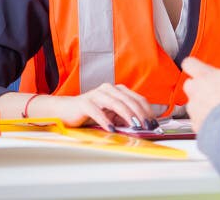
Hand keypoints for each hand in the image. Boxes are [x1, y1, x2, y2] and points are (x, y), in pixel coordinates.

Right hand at [38, 83, 156, 129]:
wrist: (65, 111)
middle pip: (129, 100)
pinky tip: (112, 129)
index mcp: (117, 90)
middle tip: (147, 126)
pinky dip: (106, 121)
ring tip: (135, 126)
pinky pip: (97, 111)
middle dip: (140, 114)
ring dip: (128, 116)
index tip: (154, 122)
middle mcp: (108, 89)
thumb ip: (124, 117)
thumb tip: (141, 126)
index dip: (147, 110)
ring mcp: (96, 94)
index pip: (137, 98)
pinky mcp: (85, 103)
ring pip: (116, 103)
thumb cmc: (90, 113)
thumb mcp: (111, 115)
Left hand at [182, 29, 219, 131]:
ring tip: (218, 105)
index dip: (193, 64)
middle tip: (214, 87)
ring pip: (192, 104)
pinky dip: (205, 120)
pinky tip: (218, 120)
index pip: (188, 63)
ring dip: (201, 103)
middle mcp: (196, 93)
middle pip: (189, 84)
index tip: (197, 65)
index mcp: (205, 77)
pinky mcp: (198, 127)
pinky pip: (198, 121)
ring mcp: (195, 111)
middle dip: (198, 85)